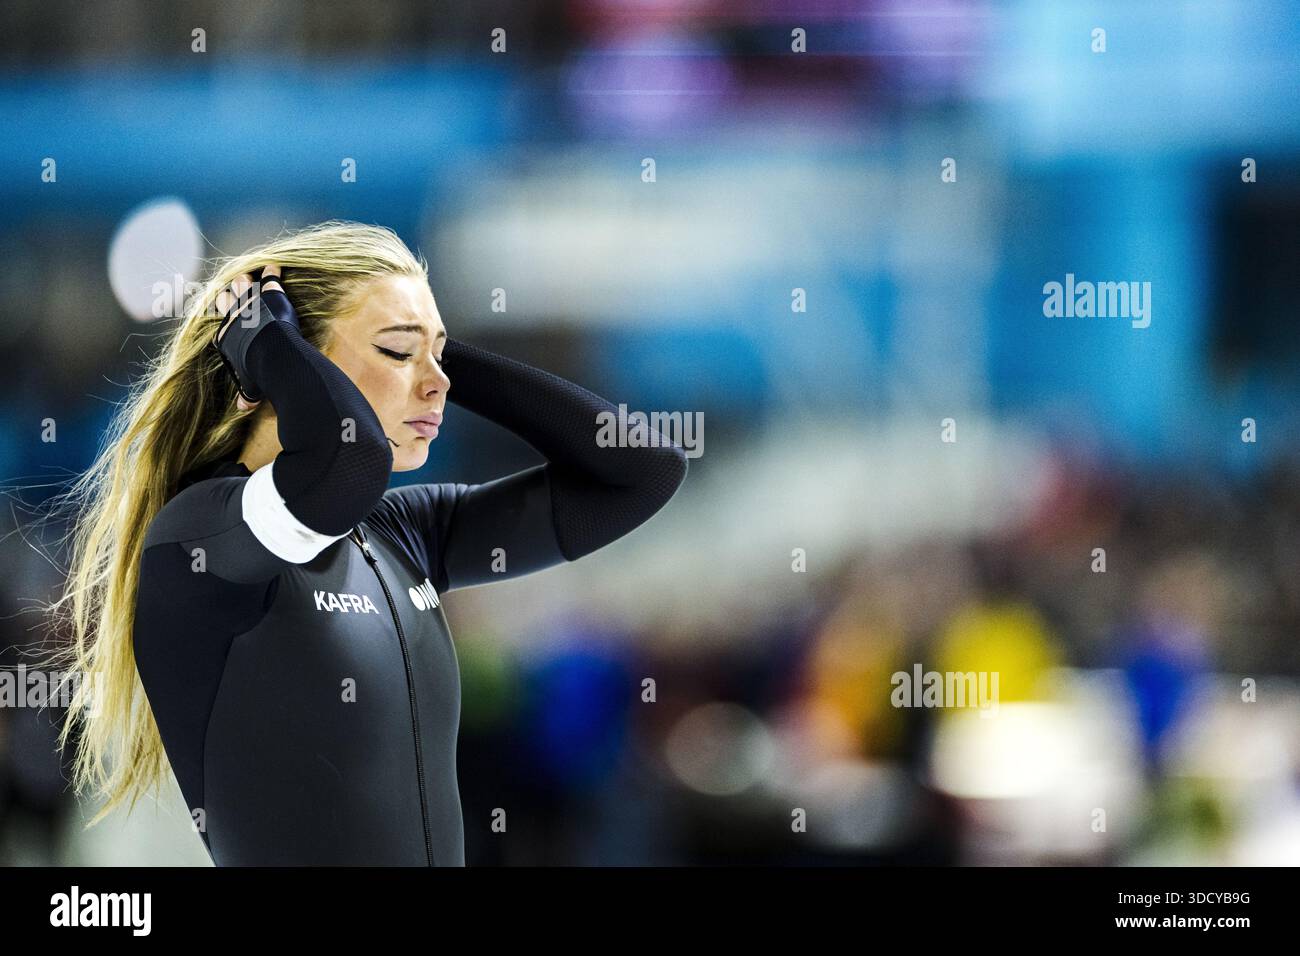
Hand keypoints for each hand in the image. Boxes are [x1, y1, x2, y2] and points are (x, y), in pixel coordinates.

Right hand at [215, 265, 284, 410]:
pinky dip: (272, 271)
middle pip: (226, 299)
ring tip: (249, 277)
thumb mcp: (251, 386)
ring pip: (242, 283)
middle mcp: (234, 316)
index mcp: (225, 336)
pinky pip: (269, 277)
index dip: (224, 318)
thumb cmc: (260, 374)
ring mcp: (250, 302)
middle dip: (230, 294)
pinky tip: (274, 266)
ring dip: (246, 280)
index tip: (226, 315)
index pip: (221, 323)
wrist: (274, 356)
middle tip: (234, 290)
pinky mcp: (268, 293)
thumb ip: (246, 394)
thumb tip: (242, 408)